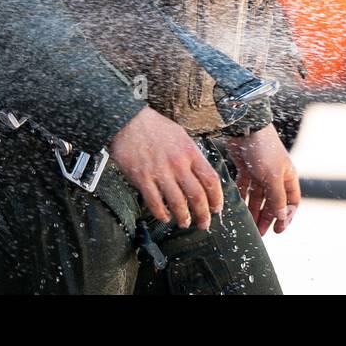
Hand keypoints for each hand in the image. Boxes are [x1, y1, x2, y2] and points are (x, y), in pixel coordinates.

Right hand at [109, 107, 222, 230]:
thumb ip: (191, 155)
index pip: (211, 180)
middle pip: (197, 196)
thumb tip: (201, 174)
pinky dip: (161, 214)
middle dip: (203, 214)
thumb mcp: (181, 135)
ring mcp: (160, 172)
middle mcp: (178, 164)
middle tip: (204, 223)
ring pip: (178, 203)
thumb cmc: (155, 127)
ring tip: (185, 223)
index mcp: (190, 152)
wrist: (128, 121)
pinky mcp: (142, 178)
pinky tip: (164, 217)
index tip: (217, 208)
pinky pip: (155, 202)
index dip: (217, 198)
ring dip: (183, 217)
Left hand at [222, 125, 299, 235]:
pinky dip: (241, 197)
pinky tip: (236, 207)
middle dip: (267, 217)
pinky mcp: (245, 167)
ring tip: (247, 225)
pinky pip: (245, 187)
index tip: (278, 230)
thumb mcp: (272, 177)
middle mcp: (275, 175)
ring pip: (258, 196)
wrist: (246, 127)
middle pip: (273, 202)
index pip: (292, 202)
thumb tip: (283, 218)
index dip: (287, 217)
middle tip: (258, 233)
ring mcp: (260, 172)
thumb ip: (277, 198)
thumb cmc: (264, 149)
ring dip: (253, 210)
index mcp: (288, 177)